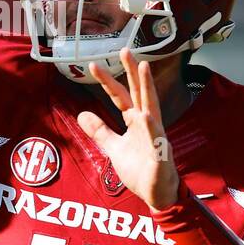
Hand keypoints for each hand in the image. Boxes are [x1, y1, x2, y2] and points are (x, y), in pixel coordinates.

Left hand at [77, 48, 180, 209]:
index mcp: (136, 122)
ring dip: (148, 87)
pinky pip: (156, 140)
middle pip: (139, 93)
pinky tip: (146, 116)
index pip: (120, 97)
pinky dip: (152, 128)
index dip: (107, 81)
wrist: (157, 194)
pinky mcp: (160, 155)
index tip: (93, 65)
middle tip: (125, 49)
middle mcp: (147, 124)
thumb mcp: (114, 148)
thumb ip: (101, 131)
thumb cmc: (141, 169)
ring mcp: (156, 138)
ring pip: (151, 107)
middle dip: (133, 71)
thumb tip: (82, 114)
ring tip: (144, 67)